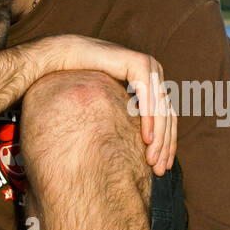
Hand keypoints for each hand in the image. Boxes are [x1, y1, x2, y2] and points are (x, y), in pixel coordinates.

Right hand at [49, 35, 176, 175]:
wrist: (61, 60)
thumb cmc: (77, 83)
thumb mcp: (107, 106)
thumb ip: (123, 117)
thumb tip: (132, 146)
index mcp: (151, 82)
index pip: (166, 117)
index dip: (167, 144)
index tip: (163, 166)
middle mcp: (154, 72)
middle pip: (168, 115)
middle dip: (166, 146)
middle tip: (161, 169)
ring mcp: (149, 66)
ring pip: (161, 108)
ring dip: (159, 137)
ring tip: (153, 160)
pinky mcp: (138, 64)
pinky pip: (148, 97)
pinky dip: (149, 119)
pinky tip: (147, 139)